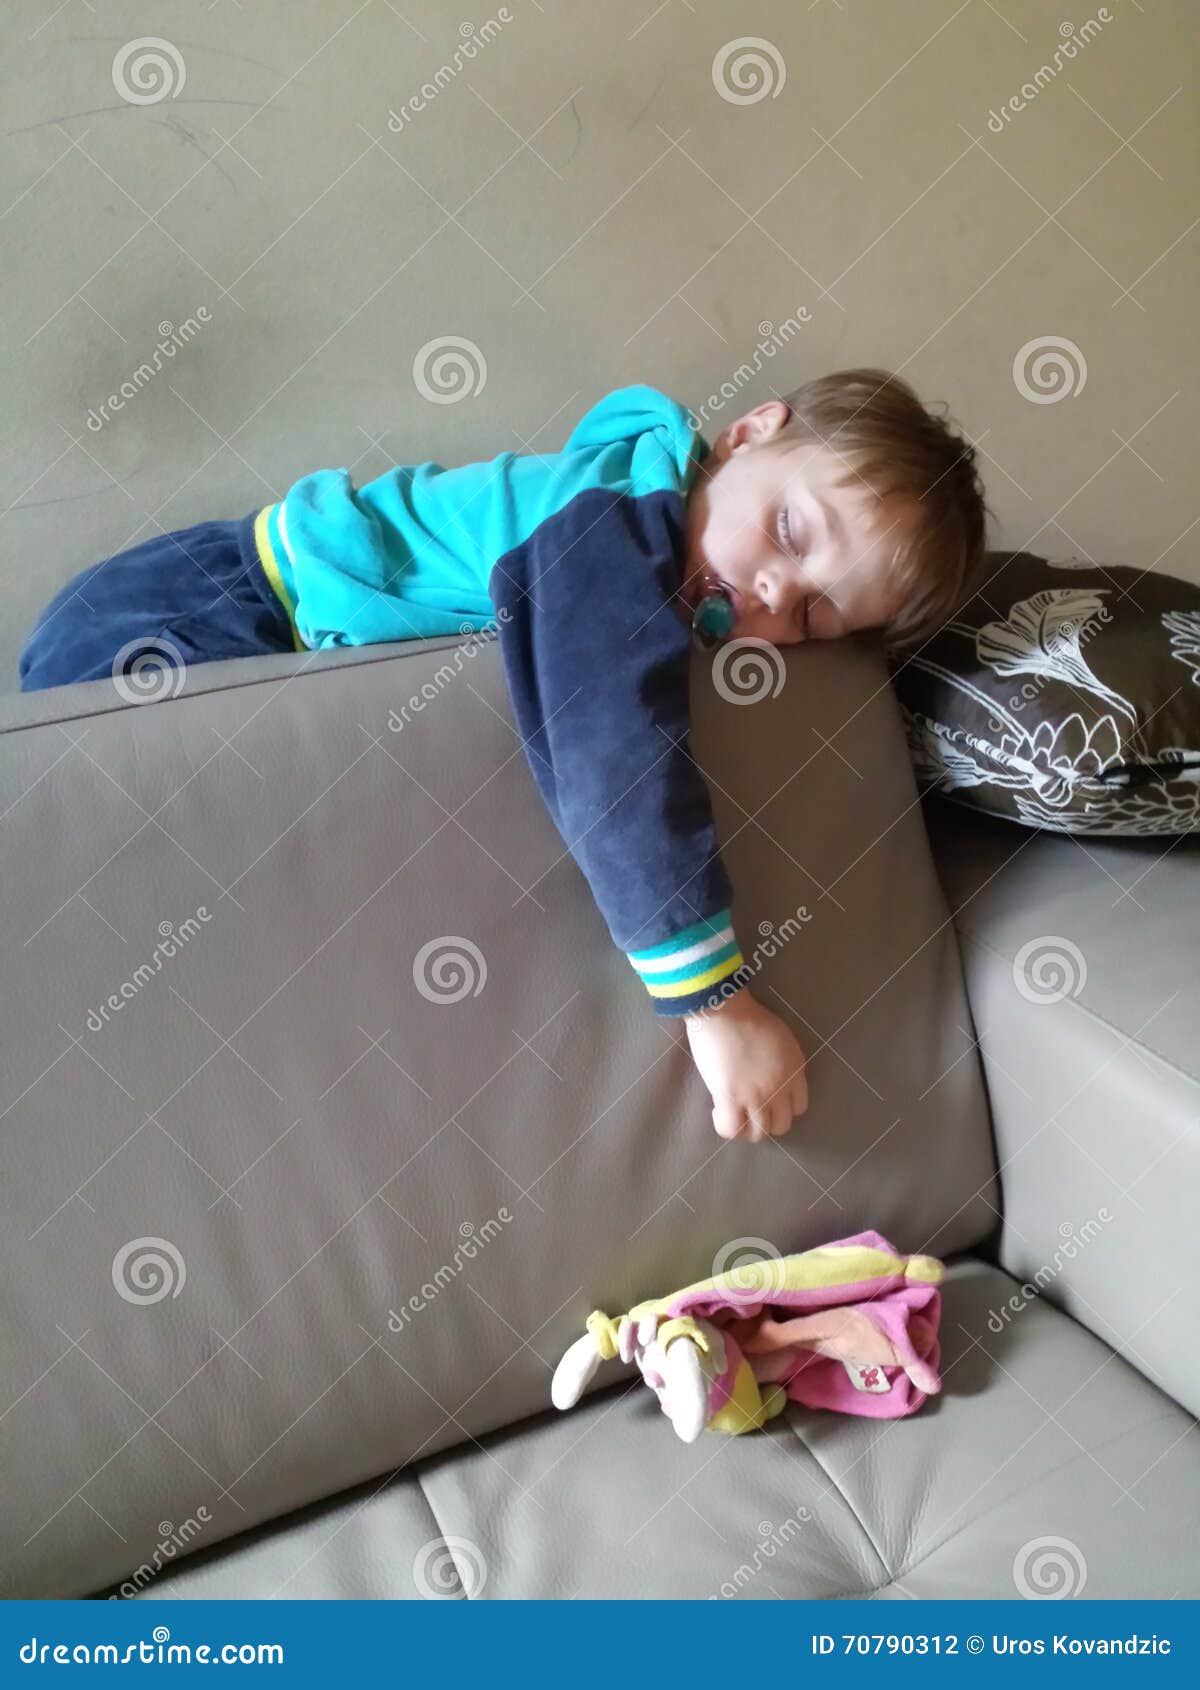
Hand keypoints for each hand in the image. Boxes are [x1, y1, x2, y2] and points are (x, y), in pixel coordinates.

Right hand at [683, 988, 807, 1141]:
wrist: (725, 1010)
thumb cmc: (749, 1016)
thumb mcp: (781, 1039)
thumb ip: (782, 1063)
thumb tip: (768, 1076)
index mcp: (795, 1071)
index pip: (799, 1107)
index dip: (782, 1107)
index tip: (768, 1100)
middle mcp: (780, 1089)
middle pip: (781, 1125)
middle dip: (766, 1122)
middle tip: (749, 1110)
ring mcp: (756, 1096)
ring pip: (758, 1134)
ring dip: (746, 1129)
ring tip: (733, 1113)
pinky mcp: (730, 1098)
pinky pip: (731, 1129)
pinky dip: (726, 1127)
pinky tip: (718, 1111)